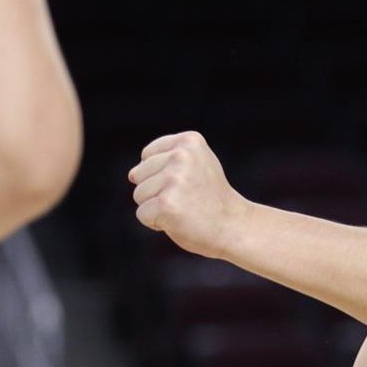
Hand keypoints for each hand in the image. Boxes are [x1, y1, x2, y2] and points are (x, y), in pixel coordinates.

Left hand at [129, 132, 246, 257]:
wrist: (234, 226)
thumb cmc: (212, 198)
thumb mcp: (197, 163)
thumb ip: (167, 158)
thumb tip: (131, 174)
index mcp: (189, 140)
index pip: (147, 156)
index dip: (162, 174)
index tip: (189, 183)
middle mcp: (181, 156)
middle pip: (139, 174)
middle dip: (156, 190)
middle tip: (187, 198)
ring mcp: (174, 179)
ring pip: (139, 195)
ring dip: (157, 207)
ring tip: (185, 208)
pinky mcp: (166, 204)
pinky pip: (142, 214)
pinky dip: (156, 222)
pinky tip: (180, 220)